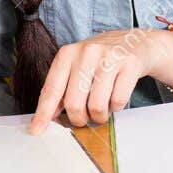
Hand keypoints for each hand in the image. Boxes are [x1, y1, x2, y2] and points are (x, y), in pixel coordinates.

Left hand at [31, 28, 172, 133]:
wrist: (135, 42)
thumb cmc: (101, 60)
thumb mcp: (77, 66)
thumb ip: (62, 89)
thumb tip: (47, 118)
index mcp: (67, 54)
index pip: (52, 89)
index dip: (44, 113)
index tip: (36, 130)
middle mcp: (86, 53)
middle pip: (74, 103)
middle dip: (79, 119)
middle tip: (84, 117)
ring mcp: (109, 57)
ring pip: (97, 106)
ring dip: (99, 115)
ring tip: (102, 107)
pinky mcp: (129, 64)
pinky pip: (118, 101)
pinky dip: (116, 107)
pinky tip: (116, 95)